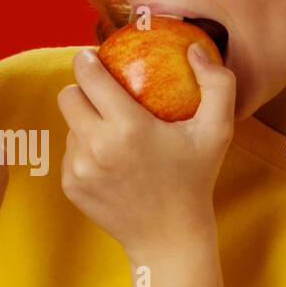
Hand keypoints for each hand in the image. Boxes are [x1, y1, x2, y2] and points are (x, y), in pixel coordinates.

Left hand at [56, 44, 233, 259]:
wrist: (169, 237)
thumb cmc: (195, 179)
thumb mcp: (217, 130)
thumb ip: (218, 83)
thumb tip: (194, 49)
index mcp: (128, 127)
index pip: (88, 77)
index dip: (87, 61)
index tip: (93, 58)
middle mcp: (97, 147)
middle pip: (67, 96)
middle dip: (80, 88)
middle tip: (100, 92)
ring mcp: (79, 169)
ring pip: (69, 126)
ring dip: (85, 122)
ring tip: (115, 134)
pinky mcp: (70, 186)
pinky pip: (69, 153)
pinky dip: (84, 150)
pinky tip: (111, 161)